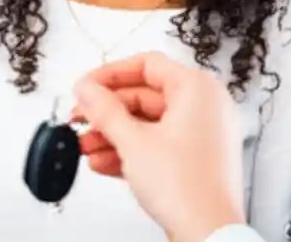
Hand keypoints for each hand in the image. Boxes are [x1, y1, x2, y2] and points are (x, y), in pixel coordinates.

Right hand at [72, 52, 245, 241]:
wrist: (209, 235)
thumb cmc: (189, 189)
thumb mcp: (134, 142)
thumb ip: (104, 110)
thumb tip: (86, 89)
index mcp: (198, 90)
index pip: (147, 65)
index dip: (110, 73)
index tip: (87, 85)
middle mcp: (205, 107)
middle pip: (144, 96)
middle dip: (107, 112)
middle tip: (81, 117)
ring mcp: (202, 135)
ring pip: (147, 123)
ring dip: (112, 134)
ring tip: (85, 145)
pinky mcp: (195, 160)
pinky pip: (157, 144)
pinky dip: (130, 150)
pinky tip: (103, 161)